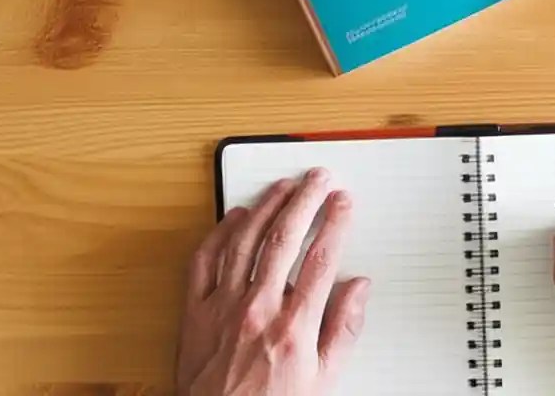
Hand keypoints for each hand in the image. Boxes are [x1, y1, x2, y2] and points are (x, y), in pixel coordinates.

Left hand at [176, 169, 370, 395]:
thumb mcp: (324, 379)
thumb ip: (344, 329)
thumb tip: (359, 289)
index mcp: (294, 327)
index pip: (321, 259)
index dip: (336, 223)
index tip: (343, 202)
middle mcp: (257, 310)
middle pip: (284, 239)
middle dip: (305, 201)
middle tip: (318, 179)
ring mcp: (222, 308)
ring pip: (245, 241)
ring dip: (266, 206)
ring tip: (283, 186)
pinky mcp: (195, 313)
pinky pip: (204, 262)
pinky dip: (220, 234)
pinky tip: (236, 217)